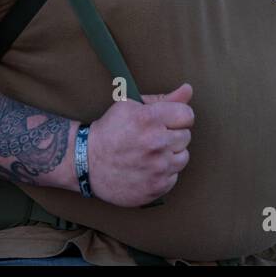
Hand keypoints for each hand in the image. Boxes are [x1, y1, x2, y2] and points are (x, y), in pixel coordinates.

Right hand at [86, 83, 193, 207]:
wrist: (87, 163)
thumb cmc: (110, 131)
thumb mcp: (130, 106)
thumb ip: (163, 98)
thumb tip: (188, 89)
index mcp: (149, 119)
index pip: (187, 115)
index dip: (177, 117)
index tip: (166, 121)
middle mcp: (155, 143)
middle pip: (186, 136)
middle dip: (172, 135)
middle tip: (152, 138)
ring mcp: (157, 168)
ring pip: (183, 157)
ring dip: (170, 155)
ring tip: (149, 154)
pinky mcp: (157, 187)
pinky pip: (174, 177)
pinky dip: (163, 173)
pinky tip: (146, 168)